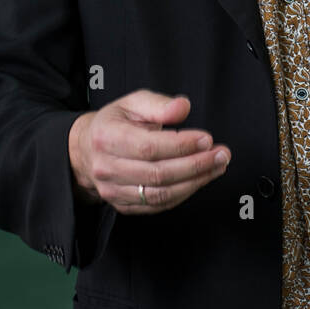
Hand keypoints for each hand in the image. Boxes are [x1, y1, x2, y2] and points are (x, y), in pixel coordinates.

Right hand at [68, 90, 230, 214]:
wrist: (87, 150)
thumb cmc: (116, 122)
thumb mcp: (133, 102)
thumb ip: (159, 104)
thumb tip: (183, 107)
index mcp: (108, 137)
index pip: (149, 147)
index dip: (181, 145)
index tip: (207, 138)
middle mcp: (107, 168)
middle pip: (157, 174)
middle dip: (195, 166)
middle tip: (221, 155)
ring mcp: (113, 190)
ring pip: (159, 194)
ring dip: (194, 182)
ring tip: (217, 167)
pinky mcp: (122, 205)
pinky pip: (157, 206)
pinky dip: (182, 194)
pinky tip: (200, 180)